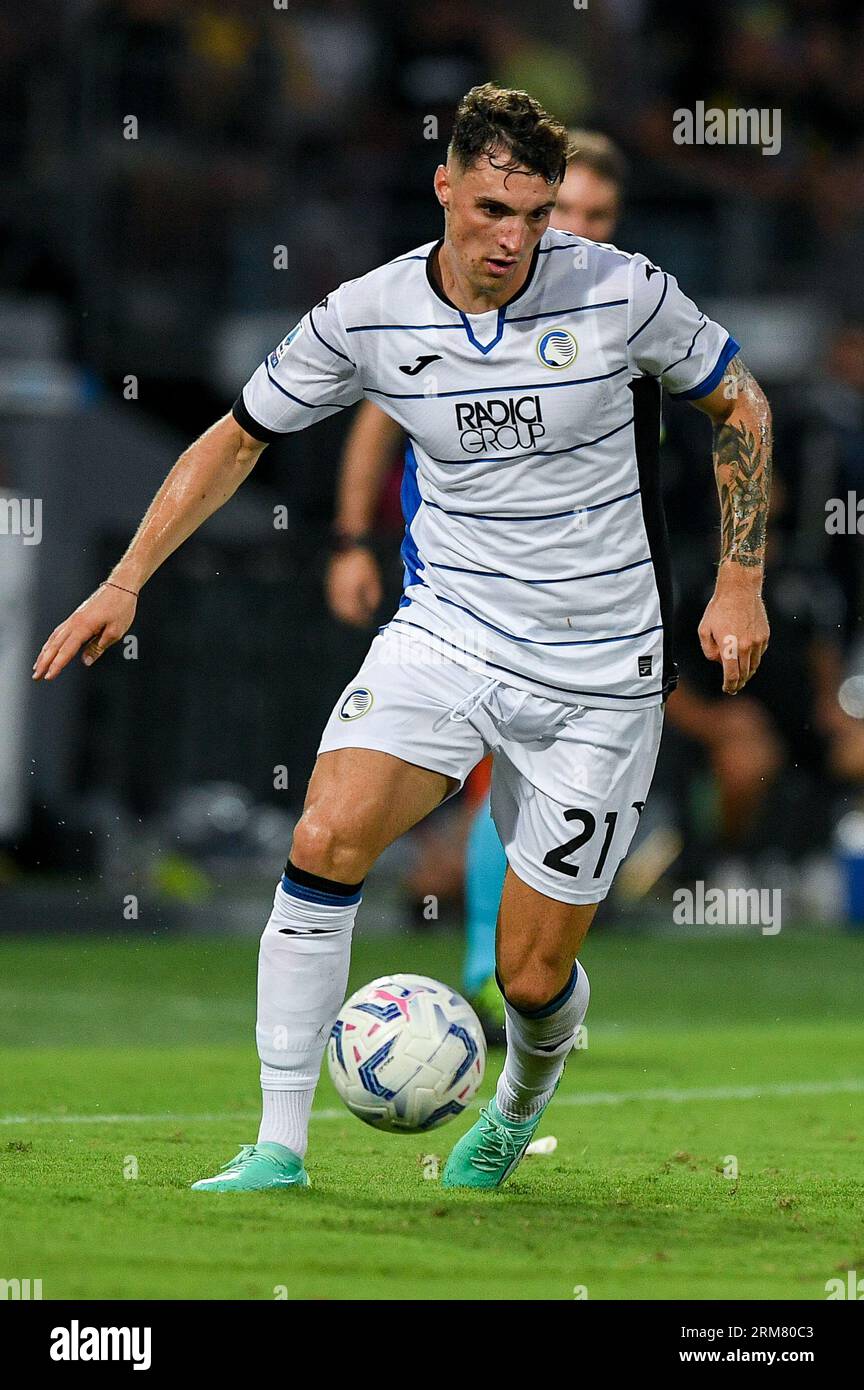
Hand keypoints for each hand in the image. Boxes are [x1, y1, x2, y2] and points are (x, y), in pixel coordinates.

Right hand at [33, 584, 137, 681]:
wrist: (120, 586)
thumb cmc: (121, 608)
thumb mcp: (115, 631)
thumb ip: (98, 647)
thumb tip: (85, 661)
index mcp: (83, 627)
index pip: (66, 651)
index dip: (57, 665)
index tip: (48, 677)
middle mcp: (74, 623)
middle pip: (54, 646)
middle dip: (44, 662)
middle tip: (36, 677)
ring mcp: (73, 619)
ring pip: (53, 639)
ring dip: (44, 653)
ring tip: (37, 666)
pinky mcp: (75, 617)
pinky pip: (58, 632)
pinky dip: (51, 643)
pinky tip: (48, 649)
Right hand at [325, 546, 381, 626]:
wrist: (348, 545)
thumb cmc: (361, 561)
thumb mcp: (372, 579)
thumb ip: (373, 595)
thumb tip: (372, 607)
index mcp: (349, 593)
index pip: (354, 613)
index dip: (361, 620)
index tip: (368, 622)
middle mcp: (338, 593)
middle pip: (344, 613)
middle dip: (353, 619)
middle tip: (361, 621)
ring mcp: (333, 588)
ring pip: (338, 607)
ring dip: (346, 613)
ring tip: (356, 614)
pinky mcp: (331, 583)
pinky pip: (335, 599)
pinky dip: (341, 605)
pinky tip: (349, 603)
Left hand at [697, 571, 769, 694]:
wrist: (740, 590)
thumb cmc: (719, 609)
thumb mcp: (704, 630)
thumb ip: (709, 650)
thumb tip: (718, 661)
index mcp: (730, 647)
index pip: (732, 675)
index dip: (730, 685)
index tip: (727, 689)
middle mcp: (746, 647)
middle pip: (745, 673)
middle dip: (738, 683)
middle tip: (734, 688)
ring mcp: (758, 641)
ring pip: (754, 665)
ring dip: (747, 673)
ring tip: (741, 677)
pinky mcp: (765, 635)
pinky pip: (759, 653)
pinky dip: (753, 659)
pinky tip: (747, 659)